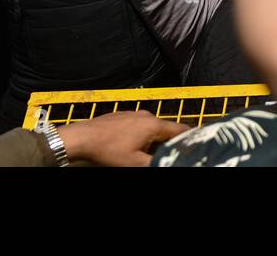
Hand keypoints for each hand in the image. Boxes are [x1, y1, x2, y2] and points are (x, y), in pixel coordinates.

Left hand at [56, 111, 187, 166]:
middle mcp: (146, 115)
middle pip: (164, 130)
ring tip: (141, 153)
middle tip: (163, 155)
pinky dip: (138, 136)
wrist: (83, 138)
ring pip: (150, 128)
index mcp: (154, 125)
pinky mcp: (122, 116)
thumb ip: (156, 162)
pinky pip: (137, 126)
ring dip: (150, 140)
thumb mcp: (136, 163)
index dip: (188, 138)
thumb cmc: (108, 150)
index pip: (180, 129)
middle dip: (165, 143)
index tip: (193, 144)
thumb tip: (168, 161)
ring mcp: (133, 114)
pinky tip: (127, 146)